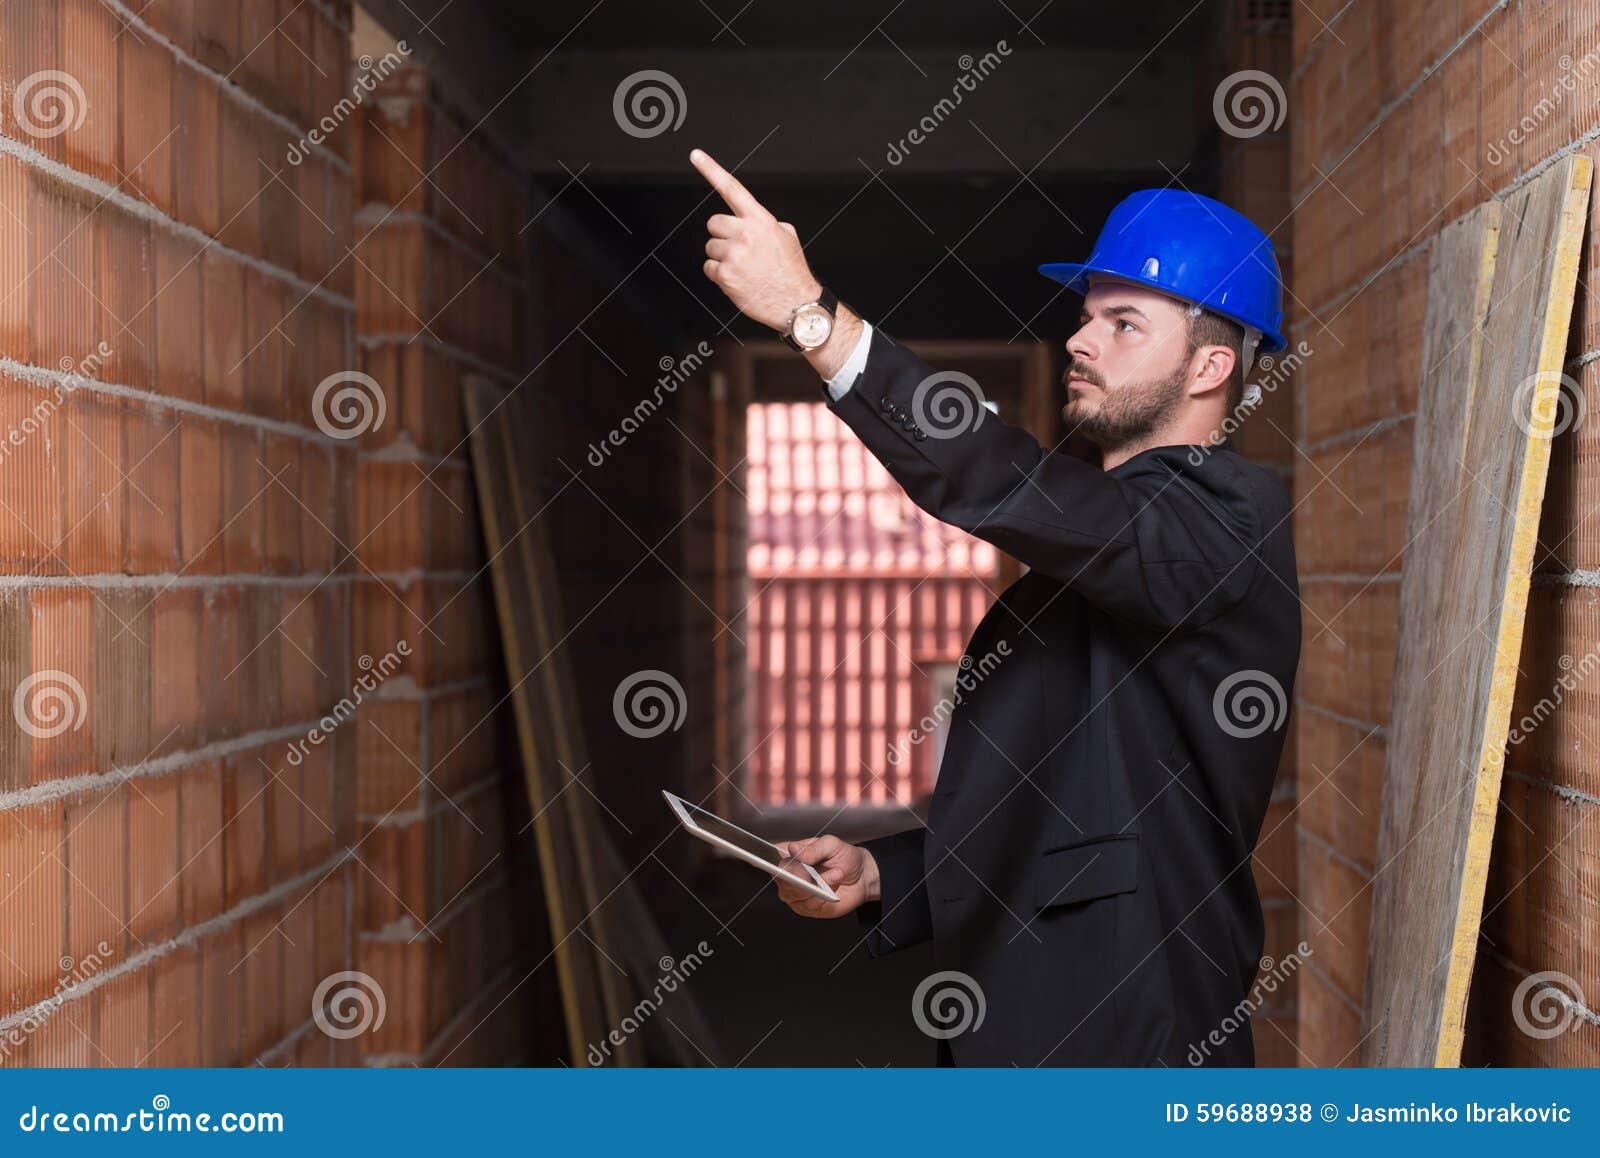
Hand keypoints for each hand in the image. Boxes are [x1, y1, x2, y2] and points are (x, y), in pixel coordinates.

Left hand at [691, 147, 822, 330]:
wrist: (796, 304)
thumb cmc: (791, 271)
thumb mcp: (787, 236)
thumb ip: (764, 222)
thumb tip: (749, 220)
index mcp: (760, 220)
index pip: (732, 188)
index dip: (711, 169)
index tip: (695, 155)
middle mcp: (745, 234)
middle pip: (713, 223)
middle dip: (722, 235)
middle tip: (738, 249)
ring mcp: (733, 254)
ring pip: (710, 247)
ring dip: (721, 257)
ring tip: (743, 268)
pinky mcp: (725, 275)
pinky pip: (709, 268)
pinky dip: (719, 275)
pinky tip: (738, 279)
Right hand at [772, 835, 879, 917]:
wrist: (862, 877)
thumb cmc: (844, 857)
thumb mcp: (831, 844)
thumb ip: (812, 848)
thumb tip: (793, 850)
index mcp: (790, 855)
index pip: (774, 859)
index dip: (781, 863)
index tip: (794, 864)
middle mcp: (789, 875)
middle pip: (782, 879)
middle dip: (801, 876)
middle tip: (815, 871)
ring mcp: (796, 893)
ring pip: (796, 893)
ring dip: (819, 884)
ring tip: (836, 874)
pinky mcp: (807, 908)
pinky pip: (809, 904)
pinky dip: (824, 894)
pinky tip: (835, 885)